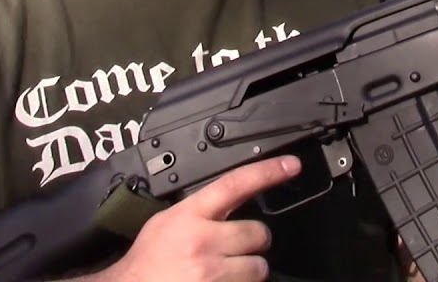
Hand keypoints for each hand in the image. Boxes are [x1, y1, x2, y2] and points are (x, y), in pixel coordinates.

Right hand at [100, 156, 299, 281]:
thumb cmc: (147, 262)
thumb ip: (198, 210)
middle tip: (233, 249)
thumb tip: (231, 200)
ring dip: (247, 271)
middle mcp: (204, 242)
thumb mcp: (166, 222)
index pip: (235, 184)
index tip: (290, 165)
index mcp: (190, 216)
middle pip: (258, 233)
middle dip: (252, 243)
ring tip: (223, 273)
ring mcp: (213, 273)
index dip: (267, 172)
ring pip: (259, 268)